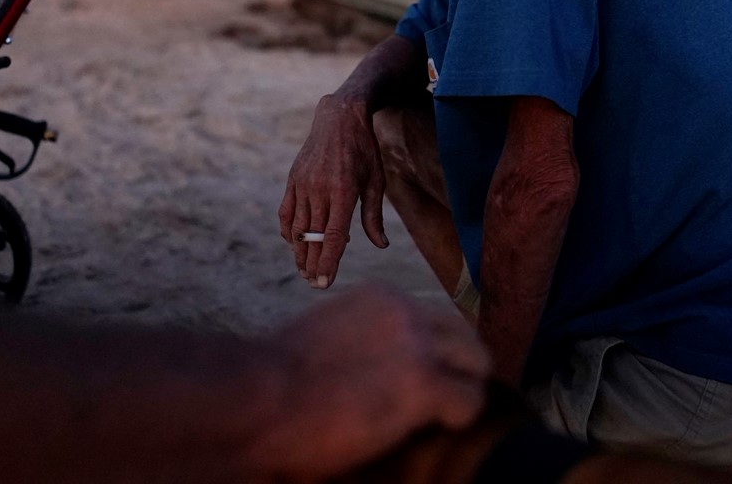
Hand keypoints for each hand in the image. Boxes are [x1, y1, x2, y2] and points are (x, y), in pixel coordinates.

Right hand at [254, 286, 489, 480]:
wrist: (255, 397)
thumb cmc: (267, 384)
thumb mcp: (317, 341)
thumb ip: (349, 342)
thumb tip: (356, 374)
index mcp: (377, 299)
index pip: (430, 318)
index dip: (433, 353)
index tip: (419, 382)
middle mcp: (404, 311)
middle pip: (462, 334)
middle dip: (459, 367)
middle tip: (444, 403)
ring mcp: (416, 345)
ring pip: (476, 362)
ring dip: (463, 391)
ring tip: (441, 421)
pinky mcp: (423, 383)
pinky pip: (470, 401)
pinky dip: (457, 420)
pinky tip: (431, 432)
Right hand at [279, 93, 391, 288]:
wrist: (339, 117)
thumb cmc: (364, 150)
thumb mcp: (376, 180)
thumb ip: (373, 215)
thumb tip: (380, 245)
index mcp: (343, 191)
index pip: (332, 236)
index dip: (328, 262)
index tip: (324, 282)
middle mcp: (319, 190)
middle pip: (312, 237)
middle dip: (312, 264)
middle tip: (314, 284)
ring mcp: (302, 185)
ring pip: (296, 228)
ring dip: (299, 252)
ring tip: (304, 270)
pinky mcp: (293, 180)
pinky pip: (286, 212)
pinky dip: (288, 231)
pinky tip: (294, 243)